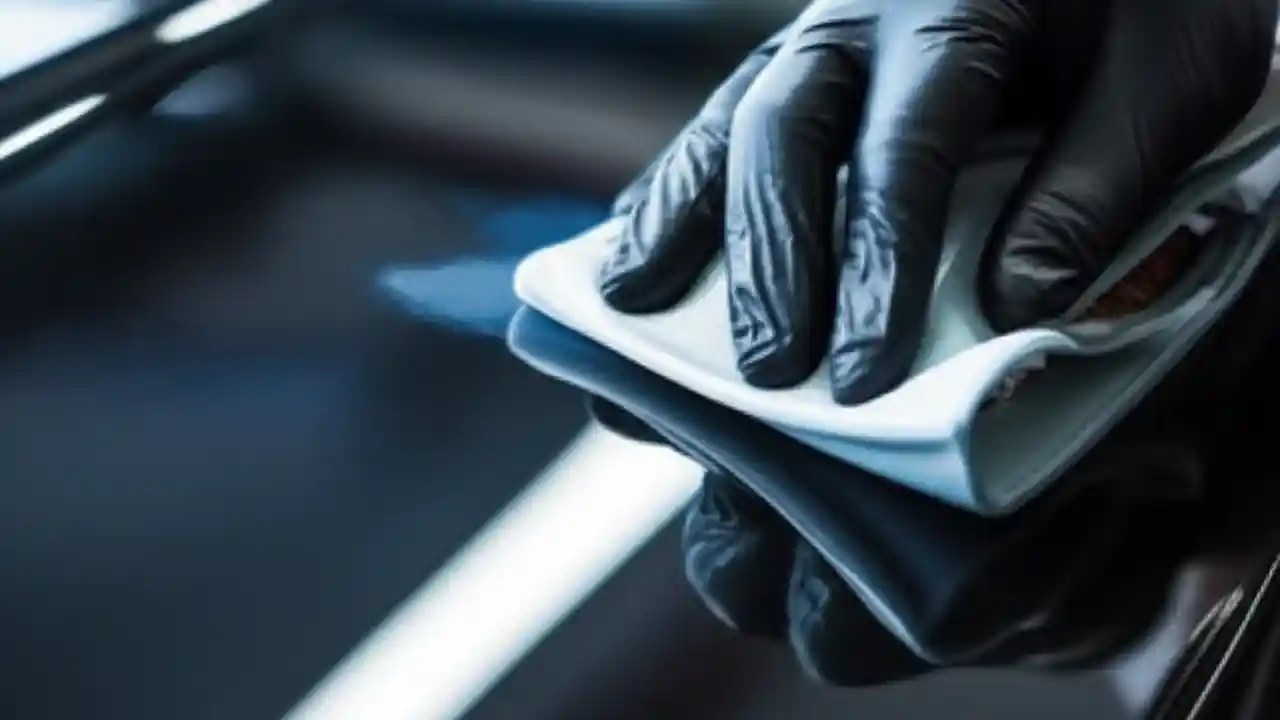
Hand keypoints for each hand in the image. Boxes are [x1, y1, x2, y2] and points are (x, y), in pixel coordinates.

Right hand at [600, 0, 1276, 403]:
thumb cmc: (1142, 5)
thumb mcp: (1167, 82)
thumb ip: (1095, 190)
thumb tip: (1010, 305)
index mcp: (955, 5)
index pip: (902, 152)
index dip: (874, 268)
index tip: (857, 376)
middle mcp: (860, 15)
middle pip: (782, 135)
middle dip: (766, 260)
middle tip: (762, 370)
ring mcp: (814, 32)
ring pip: (725, 123)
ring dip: (676, 221)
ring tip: (631, 309)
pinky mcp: (795, 60)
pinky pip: (718, 124)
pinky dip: (674, 192)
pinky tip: (640, 249)